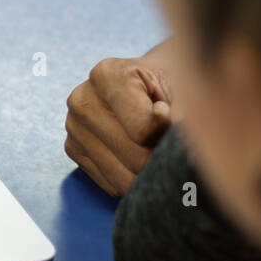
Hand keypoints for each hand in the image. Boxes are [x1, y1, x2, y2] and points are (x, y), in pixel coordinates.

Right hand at [64, 48, 174, 196]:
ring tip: (157, 148)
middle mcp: (82, 100)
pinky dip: (133, 179)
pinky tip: (139, 156)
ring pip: (123, 179)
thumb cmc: (171, 82)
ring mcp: (73, 126)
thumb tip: (175, 141)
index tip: (178, 117)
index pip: (144, 130)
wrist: (149, 82)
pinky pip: (111, 185)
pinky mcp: (72, 149)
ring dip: (150, 174)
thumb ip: (186, 111)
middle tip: (173, 141)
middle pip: (135, 158)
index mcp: (107, 76)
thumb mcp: (187, 85)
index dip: (170, 133)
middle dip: (162, 158)